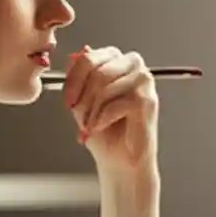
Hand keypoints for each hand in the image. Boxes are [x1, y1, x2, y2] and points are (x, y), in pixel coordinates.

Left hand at [64, 45, 158, 173]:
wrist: (120, 160)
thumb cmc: (104, 132)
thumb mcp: (81, 101)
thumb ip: (77, 77)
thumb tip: (73, 56)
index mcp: (116, 60)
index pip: (88, 58)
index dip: (74, 81)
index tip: (68, 101)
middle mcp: (132, 65)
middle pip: (97, 70)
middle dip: (83, 98)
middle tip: (79, 117)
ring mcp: (142, 81)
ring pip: (105, 86)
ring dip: (91, 111)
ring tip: (89, 126)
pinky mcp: (147, 100)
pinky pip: (115, 104)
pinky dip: (102, 119)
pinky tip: (100, 128)